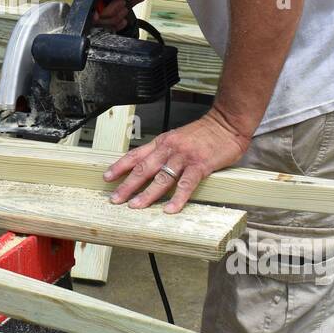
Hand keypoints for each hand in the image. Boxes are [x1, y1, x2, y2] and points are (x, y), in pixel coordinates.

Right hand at [78, 0, 152, 30]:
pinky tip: (123, 13)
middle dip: (108, 13)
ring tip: (123, 5)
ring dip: (114, 18)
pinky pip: (107, 26)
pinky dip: (117, 24)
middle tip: (120, 2)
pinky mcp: (106, 11)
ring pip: (99, 23)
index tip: (101, 12)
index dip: (91, 9)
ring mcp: (98, 2)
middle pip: (90, 14)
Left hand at [103, 111, 249, 213]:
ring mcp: (184, 157)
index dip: (120, 166)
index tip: (107, 177)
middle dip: (127, 185)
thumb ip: (164, 151)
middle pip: (143, 168)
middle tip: (116, 198)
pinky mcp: (200, 165)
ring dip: (147, 194)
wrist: (226, 123)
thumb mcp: (177, 137)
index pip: (136, 155)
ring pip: (161, 178)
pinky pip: (186, 184)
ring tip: (135, 205)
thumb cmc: (204, 133)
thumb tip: (150, 166)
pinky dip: (178, 198)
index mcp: (162, 142)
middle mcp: (169, 149)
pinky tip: (170, 209)